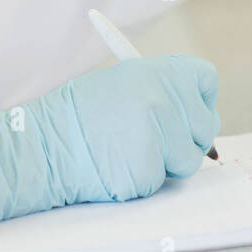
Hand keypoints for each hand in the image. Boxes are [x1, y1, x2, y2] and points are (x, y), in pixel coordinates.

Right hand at [0, 54, 219, 222]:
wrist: (45, 143)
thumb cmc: (81, 113)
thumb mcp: (122, 82)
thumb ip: (161, 91)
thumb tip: (195, 111)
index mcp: (156, 71)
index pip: (205, 78)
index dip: (200, 96)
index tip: (191, 107)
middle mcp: (162, 99)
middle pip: (206, 124)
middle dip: (187, 136)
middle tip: (160, 137)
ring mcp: (157, 136)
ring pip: (189, 159)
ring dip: (167, 161)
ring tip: (131, 148)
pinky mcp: (148, 170)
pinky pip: (163, 180)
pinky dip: (145, 177)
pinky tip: (119, 165)